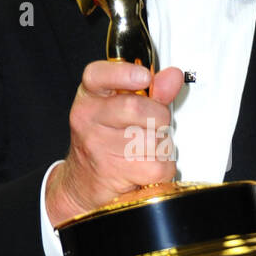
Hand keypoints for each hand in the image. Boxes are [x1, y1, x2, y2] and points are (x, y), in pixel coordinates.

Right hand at [46, 61, 184, 223]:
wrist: (82, 181)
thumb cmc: (106, 139)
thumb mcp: (123, 107)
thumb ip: (152, 91)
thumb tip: (172, 77)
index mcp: (90, 96)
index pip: (97, 75)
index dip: (124, 73)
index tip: (144, 77)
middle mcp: (88, 118)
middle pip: (136, 108)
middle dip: (159, 117)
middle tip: (156, 124)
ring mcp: (98, 146)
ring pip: (152, 140)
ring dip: (162, 146)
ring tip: (147, 148)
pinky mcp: (113, 172)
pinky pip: (157, 166)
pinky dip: (162, 168)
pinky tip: (147, 165)